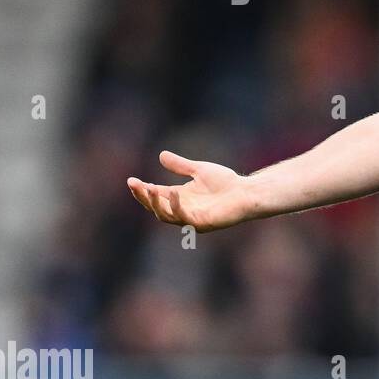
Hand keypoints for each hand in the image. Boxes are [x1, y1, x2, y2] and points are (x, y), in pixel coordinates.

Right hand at [127, 150, 251, 232]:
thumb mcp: (199, 170)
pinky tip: (173, 193)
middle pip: (155, 207)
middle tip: (134, 185)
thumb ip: (181, 165)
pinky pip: (183, 217)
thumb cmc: (226, 182)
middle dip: (143, 197)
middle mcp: (182, 209)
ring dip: (155, 203)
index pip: (156, 195)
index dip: (142, 189)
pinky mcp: (201, 223)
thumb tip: (161, 155)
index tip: (131, 180)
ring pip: (165, 215)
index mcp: (180, 197)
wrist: (246, 192)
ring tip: (149, 188)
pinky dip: (176, 206)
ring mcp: (191, 218)